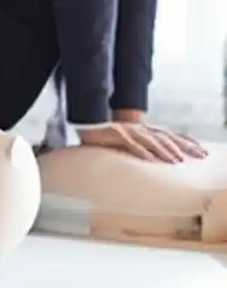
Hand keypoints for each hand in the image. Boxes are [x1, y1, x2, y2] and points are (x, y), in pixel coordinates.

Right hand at [77, 122, 206, 162]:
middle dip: (182, 146)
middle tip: (196, 156)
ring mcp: (128, 130)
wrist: (86, 126)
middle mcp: (139, 128)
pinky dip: (141, 151)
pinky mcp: (116, 133)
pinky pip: (131, 144)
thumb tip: (158, 160)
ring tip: (175, 160)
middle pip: (166, 137)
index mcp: (145, 130)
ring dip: (164, 150)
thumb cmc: (108, 137)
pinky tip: (149, 159)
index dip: (186, 141)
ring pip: (151, 140)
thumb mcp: (130, 142)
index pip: (170, 134)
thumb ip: (144, 148)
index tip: (200, 150)